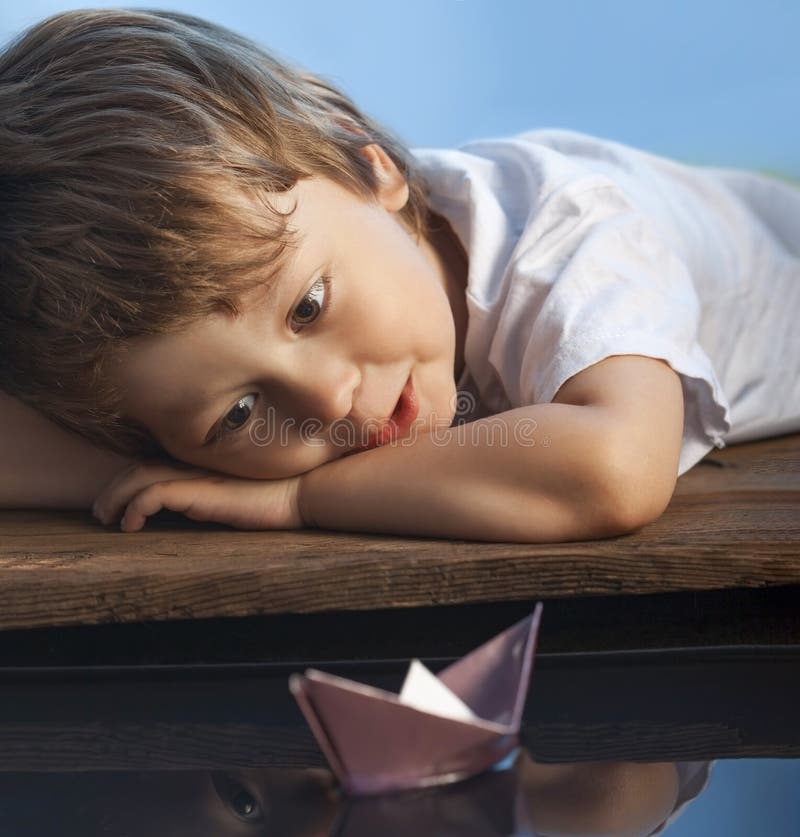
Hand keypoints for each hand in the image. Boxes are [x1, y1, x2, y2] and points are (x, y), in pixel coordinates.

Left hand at [92, 459, 304, 532]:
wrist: (304, 492)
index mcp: (205, 465)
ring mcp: (198, 475)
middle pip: (140, 466)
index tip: (118, 501)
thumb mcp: (242, 497)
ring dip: (116, 498)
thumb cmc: (282, 496)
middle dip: (113, 488)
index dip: (131, 479)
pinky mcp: (201, 490)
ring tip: (105, 518)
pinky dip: (135, 507)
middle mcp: (197, 465)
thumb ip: (218, 497)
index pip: (156, 463)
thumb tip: (196, 510)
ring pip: (139, 477)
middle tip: (100, 511)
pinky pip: (154, 493)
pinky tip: (130, 524)